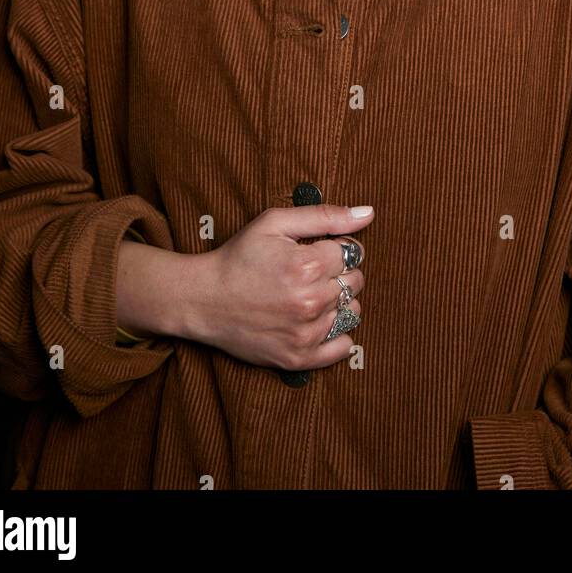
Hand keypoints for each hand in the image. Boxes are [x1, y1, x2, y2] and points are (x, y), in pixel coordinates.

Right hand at [180, 203, 374, 369]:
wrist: (204, 300)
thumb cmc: (239, 256)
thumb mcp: (275, 222)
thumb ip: (324, 216)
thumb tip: (368, 214)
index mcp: (307, 265)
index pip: (353, 253)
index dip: (337, 248)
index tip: (317, 250)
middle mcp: (311, 301)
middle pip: (355, 281)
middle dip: (339, 272)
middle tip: (311, 271)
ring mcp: (306, 333)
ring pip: (352, 311)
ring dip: (339, 301)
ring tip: (309, 295)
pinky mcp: (299, 358)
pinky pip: (343, 347)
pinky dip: (338, 333)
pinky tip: (317, 320)